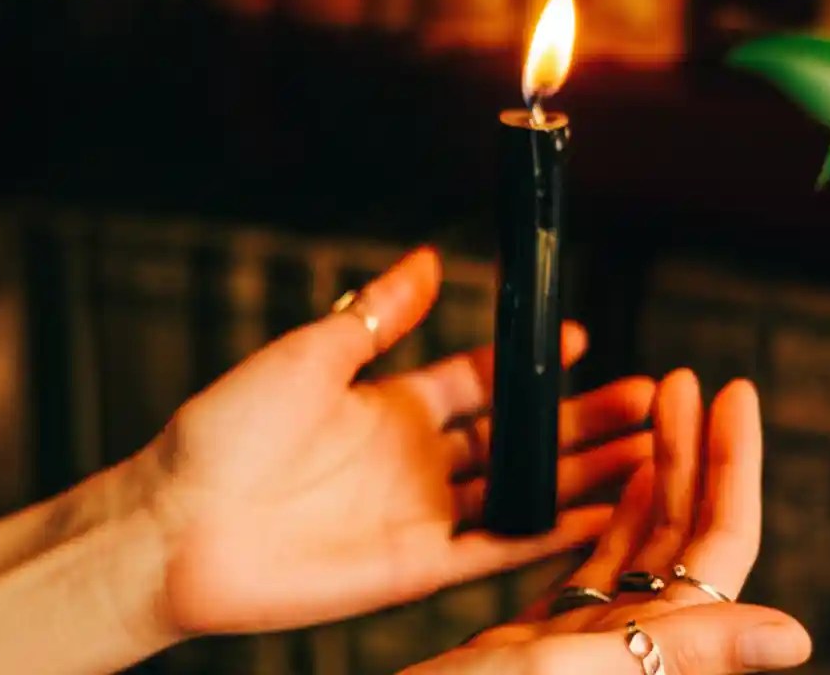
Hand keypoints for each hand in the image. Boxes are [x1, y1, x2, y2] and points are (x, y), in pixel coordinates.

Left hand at [131, 247, 654, 635]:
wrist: (176, 524)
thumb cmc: (226, 431)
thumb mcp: (312, 353)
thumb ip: (381, 316)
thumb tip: (431, 260)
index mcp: (390, 404)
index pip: (483, 380)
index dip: (532, 362)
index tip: (582, 340)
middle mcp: (414, 460)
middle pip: (519, 436)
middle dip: (584, 419)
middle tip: (650, 401)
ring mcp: (420, 514)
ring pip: (523, 490)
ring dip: (587, 474)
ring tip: (653, 453)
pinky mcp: (418, 569)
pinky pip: (500, 548)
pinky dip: (555, 535)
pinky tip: (607, 517)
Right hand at [404, 373, 812, 672]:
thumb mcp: (564, 672)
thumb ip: (681, 652)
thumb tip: (793, 636)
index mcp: (654, 652)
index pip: (720, 543)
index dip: (732, 465)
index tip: (732, 396)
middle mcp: (637, 646)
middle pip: (686, 533)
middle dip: (689, 450)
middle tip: (682, 383)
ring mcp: (596, 641)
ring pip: (642, 542)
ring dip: (654, 472)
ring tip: (654, 413)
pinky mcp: (552, 638)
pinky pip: (597, 565)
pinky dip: (611, 515)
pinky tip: (615, 484)